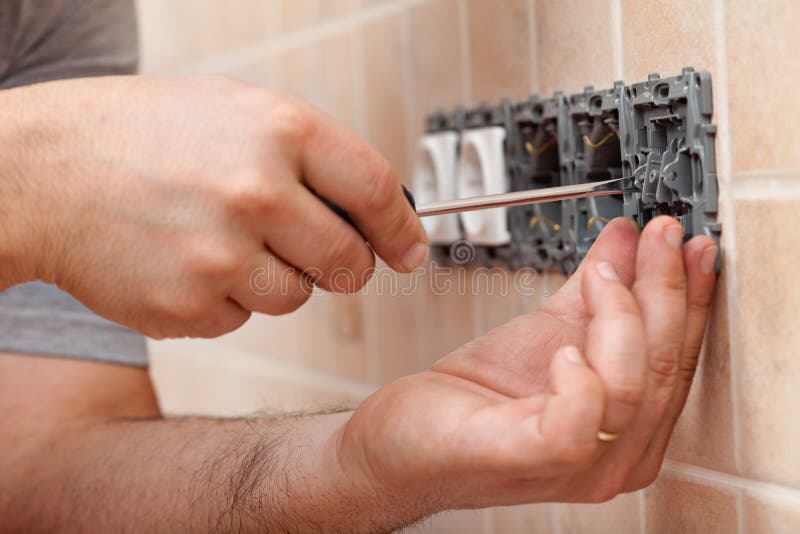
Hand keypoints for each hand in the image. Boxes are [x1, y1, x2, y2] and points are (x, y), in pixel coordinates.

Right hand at [0, 76, 426, 337]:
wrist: (43, 171)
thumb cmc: (144, 135)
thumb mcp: (237, 110)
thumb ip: (311, 154)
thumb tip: (377, 208)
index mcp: (279, 130)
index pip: (377, 191)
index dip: (402, 230)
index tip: (410, 252)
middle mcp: (256, 192)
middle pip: (349, 262)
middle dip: (343, 265)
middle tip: (313, 250)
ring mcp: (221, 255)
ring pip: (298, 298)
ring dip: (276, 279)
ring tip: (223, 240)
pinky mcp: (189, 306)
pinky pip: (243, 318)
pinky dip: (227, 298)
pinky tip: (188, 260)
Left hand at [338, 216, 717, 513]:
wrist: (403, 440)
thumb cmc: (475, 400)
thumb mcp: (547, 333)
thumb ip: (592, 296)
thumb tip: (626, 242)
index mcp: (626, 427)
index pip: (678, 359)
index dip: (688, 298)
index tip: (689, 246)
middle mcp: (614, 456)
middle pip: (664, 369)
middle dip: (665, 290)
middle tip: (660, 236)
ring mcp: (576, 465)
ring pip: (631, 387)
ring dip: (620, 314)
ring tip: (598, 274)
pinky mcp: (528, 457)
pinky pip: (579, 421)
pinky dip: (580, 376)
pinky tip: (563, 347)